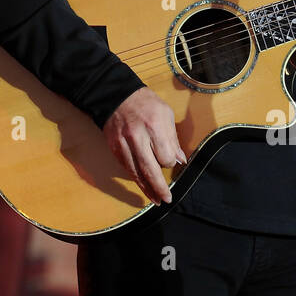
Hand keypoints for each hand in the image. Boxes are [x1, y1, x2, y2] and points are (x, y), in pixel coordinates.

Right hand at [103, 88, 185, 204]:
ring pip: (136, 172)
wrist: (116, 95)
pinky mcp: (115, 148)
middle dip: (159, 187)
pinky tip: (143, 187)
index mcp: (154, 127)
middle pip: (150, 169)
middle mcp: (138, 137)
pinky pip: (127, 168)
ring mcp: (124, 144)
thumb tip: (180, 160)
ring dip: (147, 189)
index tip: (171, 160)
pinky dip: (136, 179)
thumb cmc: (145, 103)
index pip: (166, 156)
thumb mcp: (165, 114)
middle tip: (167, 199)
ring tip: (156, 200)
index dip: (170, 162)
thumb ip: (172, 139)